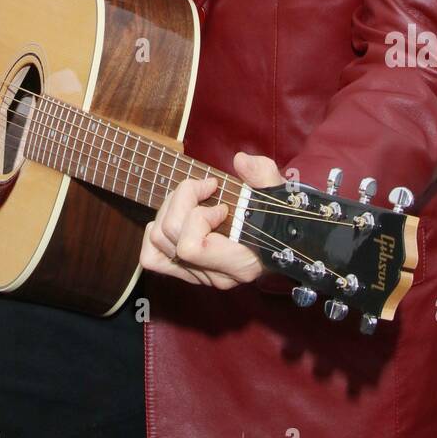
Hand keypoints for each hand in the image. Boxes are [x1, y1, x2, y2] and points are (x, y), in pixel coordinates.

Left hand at [140, 152, 283, 287]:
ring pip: (157, 239)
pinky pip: (152, 255)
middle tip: (207, 187)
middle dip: (183, 199)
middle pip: (169, 235)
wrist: (284, 241)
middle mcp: (215, 275)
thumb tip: (241, 162)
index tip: (222, 203)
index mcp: (238, 263)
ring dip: (171, 207)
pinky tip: (178, 215)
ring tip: (194, 196)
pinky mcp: (186, 270)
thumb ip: (263, 176)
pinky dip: (157, 231)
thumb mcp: (278, 192)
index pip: (190, 247)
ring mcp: (198, 275)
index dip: (199, 216)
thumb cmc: (280, 217)